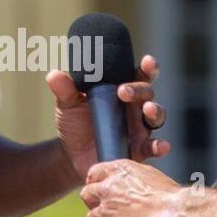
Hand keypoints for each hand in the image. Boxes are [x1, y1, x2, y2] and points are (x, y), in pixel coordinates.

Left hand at [47, 52, 170, 183]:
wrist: (71, 156)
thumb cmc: (75, 124)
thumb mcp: (68, 105)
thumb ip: (65, 90)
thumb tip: (54, 75)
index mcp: (122, 90)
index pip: (139, 75)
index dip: (147, 67)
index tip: (147, 61)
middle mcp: (136, 107)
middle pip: (147, 93)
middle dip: (139, 90)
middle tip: (123, 92)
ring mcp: (140, 128)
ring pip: (156, 116)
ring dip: (155, 112)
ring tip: (148, 110)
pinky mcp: (139, 149)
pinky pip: (154, 147)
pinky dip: (160, 146)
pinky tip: (161, 146)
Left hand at [80, 158, 179, 216]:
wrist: (175, 216)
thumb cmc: (170, 197)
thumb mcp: (150, 176)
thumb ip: (131, 180)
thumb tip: (129, 188)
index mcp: (118, 171)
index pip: (94, 173)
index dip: (96, 183)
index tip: (99, 191)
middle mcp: (107, 189)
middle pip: (87, 195)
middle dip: (94, 203)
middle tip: (105, 212)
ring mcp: (105, 212)